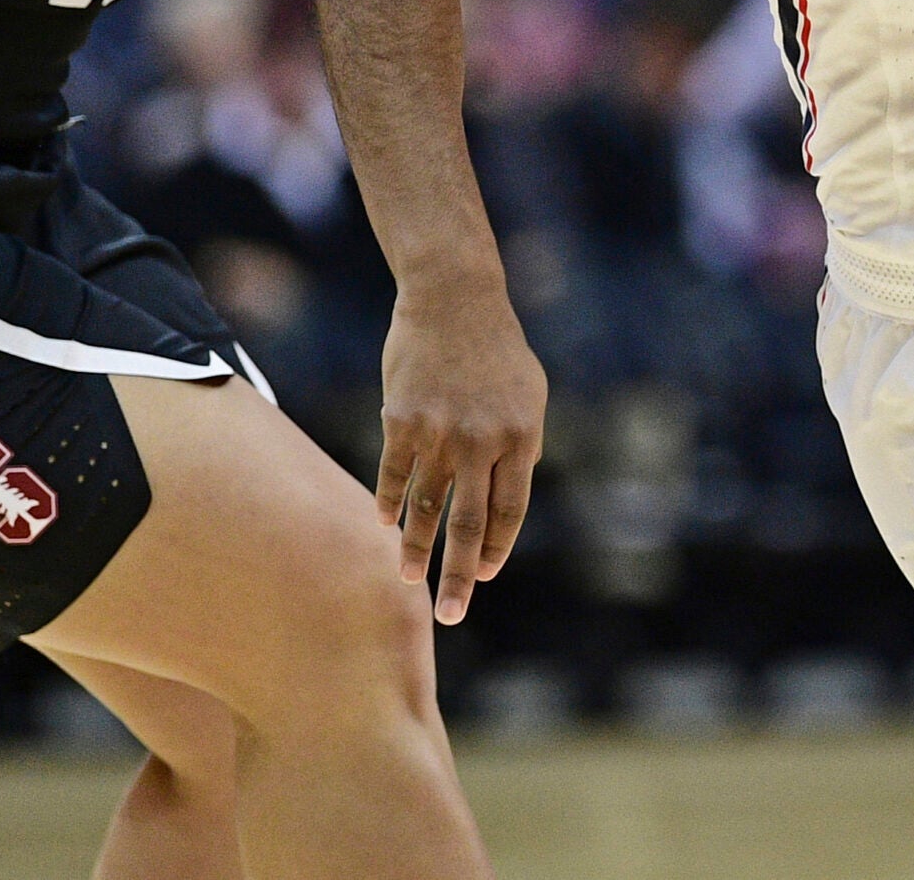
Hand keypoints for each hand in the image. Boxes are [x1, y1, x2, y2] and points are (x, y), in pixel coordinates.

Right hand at [377, 278, 547, 623]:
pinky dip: (388, 504)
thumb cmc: (496, 348)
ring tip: (408, 579)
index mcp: (520, 436)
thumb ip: (518, 446)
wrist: (453, 298)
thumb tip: (502, 499)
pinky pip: (393, 475)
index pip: (510, 510)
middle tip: (451, 616)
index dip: (498, 548)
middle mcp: (481, 442)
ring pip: (425, 507)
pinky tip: (385, 525)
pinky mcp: (402, 421)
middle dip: (460, 576)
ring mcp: (439, 433)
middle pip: (470, 525)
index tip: (487, 575)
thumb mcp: (528, 394)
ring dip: (415, 549)